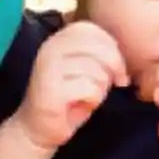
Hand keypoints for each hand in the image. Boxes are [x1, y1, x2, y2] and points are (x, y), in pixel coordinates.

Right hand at [13, 22, 128, 149]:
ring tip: (89, 96)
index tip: (118, 69)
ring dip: (101, 87)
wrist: (38, 129)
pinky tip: (82, 105)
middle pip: (97, 46)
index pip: (92, 30)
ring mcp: (48, 68)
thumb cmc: (68, 99)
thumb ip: (99, 55)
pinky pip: (89, 88)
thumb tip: (120, 53)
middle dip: (114, 66)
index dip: (112, 47)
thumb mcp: (86, 71)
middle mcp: (50, 49)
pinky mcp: (50, 90)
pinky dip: (93, 99)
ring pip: (96, 69)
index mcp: (58, 40)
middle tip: (117, 82)